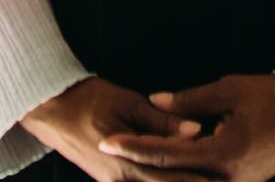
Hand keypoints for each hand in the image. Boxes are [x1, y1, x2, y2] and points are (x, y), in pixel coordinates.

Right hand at [20, 76, 218, 180]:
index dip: (201, 180)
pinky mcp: (110, 181)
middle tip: (223, 181)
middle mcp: (120, 181)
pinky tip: (177, 176)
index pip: (174, 178)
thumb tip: (197, 131)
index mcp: (126, 164)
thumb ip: (163, 121)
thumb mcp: (128, 103)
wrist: (49, 110)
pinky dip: (161, 181)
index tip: (225, 178)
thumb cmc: (87, 99)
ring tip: (207, 178)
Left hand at [97, 74, 274, 181]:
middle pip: (171, 179)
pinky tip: (164, 166)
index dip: (133, 147)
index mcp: (223, 156)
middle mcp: (228, 180)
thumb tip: (154, 103)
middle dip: (139, 167)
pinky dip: (180, 175)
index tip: (107, 141)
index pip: (166, 154)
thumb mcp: (231, 90)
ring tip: (129, 161)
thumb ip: (189, 101)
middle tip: (108, 154)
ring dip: (158, 174)